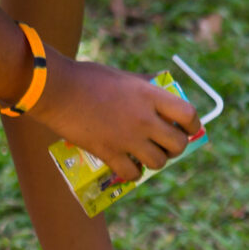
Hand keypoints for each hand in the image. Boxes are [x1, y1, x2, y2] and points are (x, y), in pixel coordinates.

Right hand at [26, 50, 201, 181]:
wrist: (56, 90)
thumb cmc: (86, 78)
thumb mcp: (122, 75)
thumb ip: (143, 84)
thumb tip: (159, 85)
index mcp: (149, 95)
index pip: (188, 114)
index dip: (192, 125)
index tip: (186, 128)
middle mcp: (143, 118)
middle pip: (177, 144)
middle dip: (175, 147)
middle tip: (165, 145)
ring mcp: (127, 138)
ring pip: (158, 162)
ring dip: (155, 161)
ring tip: (146, 156)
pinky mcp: (108, 153)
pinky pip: (132, 174)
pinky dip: (133, 173)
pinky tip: (127, 165)